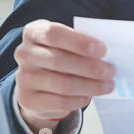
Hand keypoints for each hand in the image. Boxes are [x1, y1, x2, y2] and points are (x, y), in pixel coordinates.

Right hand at [13, 19, 113, 133]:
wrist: (39, 81)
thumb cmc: (61, 54)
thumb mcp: (68, 42)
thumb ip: (83, 44)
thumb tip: (108, 56)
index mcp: (34, 32)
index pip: (54, 34)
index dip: (80, 42)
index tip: (103, 50)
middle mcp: (24, 54)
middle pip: (59, 61)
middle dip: (90, 67)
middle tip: (110, 71)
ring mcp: (24, 77)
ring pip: (62, 84)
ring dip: (90, 86)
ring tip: (107, 85)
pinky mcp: (28, 99)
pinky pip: (59, 101)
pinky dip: (80, 99)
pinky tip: (90, 96)